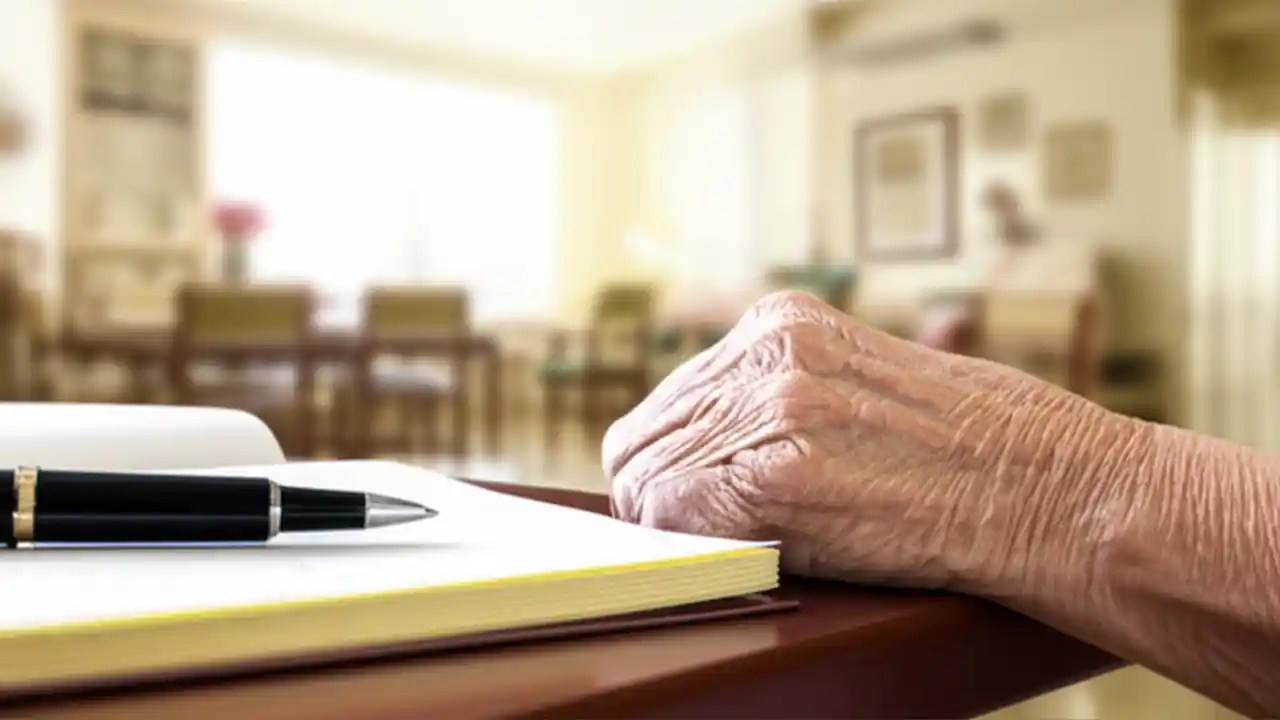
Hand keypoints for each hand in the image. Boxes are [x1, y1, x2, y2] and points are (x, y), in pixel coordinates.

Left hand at [603, 291, 1134, 594]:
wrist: (1061, 491)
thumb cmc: (983, 450)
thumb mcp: (869, 380)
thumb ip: (788, 395)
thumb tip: (711, 441)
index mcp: (782, 323)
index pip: (670, 401)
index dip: (670, 462)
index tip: (687, 502)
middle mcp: (765, 354)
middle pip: (643, 439)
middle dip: (661, 496)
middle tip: (701, 540)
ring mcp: (770, 411)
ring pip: (645, 482)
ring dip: (675, 528)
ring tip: (736, 550)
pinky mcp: (774, 481)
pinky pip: (670, 521)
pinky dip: (689, 551)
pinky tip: (741, 558)